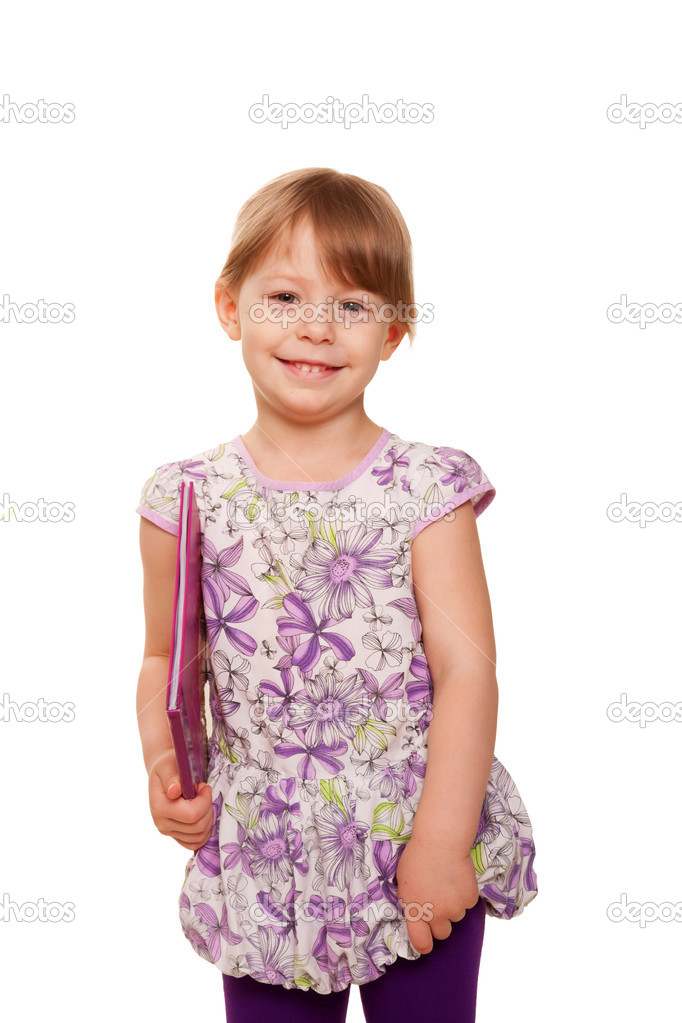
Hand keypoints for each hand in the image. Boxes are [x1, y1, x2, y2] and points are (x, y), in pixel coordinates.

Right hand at [148, 748, 213, 850]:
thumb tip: (174, 791)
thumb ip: (172, 777)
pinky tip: (202, 814)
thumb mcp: (169, 765)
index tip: (203, 786)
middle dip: (208, 808)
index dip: (205, 800)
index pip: (192, 815)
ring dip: (208, 818)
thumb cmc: (168, 766)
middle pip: (199, 826)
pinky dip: (204, 831)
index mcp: (159, 807)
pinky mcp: (175, 836)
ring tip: (201, 802)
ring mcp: (168, 832)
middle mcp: (161, 824)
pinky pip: (195, 843)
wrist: (162, 774)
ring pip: (200, 836)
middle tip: (203, 793)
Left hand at [395, 835, 479, 953]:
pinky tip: (457, 879)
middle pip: (442, 933)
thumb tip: (415, 913)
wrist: (440, 842)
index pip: (421, 943)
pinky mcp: (470, 899)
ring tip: (447, 884)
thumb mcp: (403, 883)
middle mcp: (436, 915)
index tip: (426, 942)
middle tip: (438, 903)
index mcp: (415, 912)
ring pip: (456, 917)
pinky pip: (467, 904)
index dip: (424, 945)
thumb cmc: (417, 858)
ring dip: (453, 906)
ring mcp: (455, 908)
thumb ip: (410, 903)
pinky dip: (464, 895)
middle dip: (440, 922)